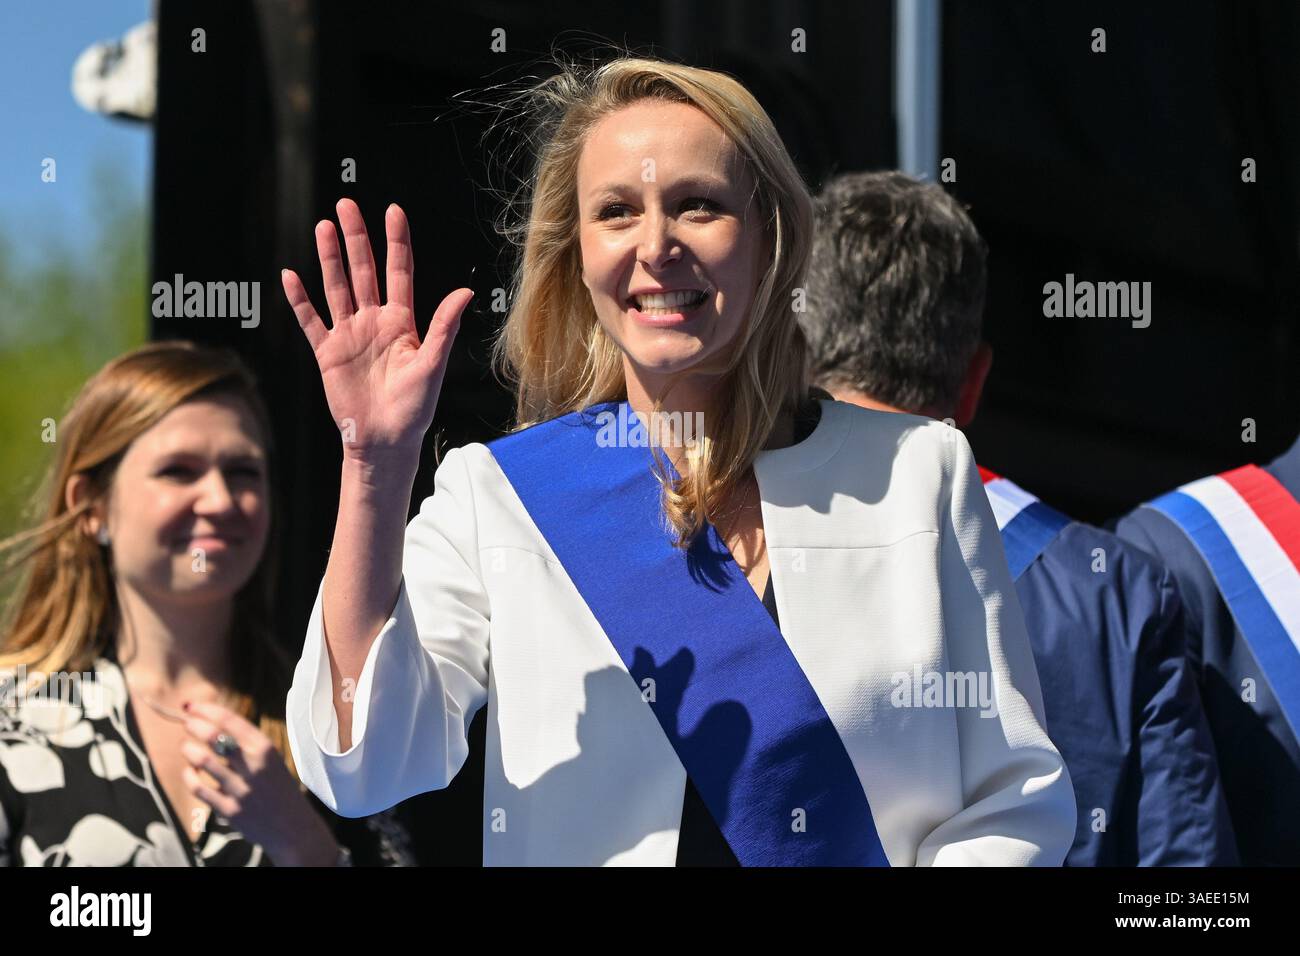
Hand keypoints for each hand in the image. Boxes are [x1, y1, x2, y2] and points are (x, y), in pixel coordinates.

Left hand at [180, 700, 339, 865]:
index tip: (191, 705)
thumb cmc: (278, 787)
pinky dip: (188, 776)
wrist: (292, 826)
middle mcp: (253, 765)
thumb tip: (211, 722)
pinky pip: (198, 788)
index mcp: (265, 748)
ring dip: (188, 749)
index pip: (230, 720)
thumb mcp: (271, 758)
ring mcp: (240, 788)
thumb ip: (246, 743)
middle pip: (213, 736)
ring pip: (201, 760)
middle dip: (193, 725)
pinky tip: (190, 772)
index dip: (205, 709)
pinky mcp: (229, 809)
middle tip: (186, 722)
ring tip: (186, 746)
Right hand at [281, 199, 473, 463]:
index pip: (398, 272)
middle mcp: (374, 322)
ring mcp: (349, 335)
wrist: (386, 440)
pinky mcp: (328, 353)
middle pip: (363, 271)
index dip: (395, 242)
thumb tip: (465, 293)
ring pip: (337, 287)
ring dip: (329, 258)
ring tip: (323, 226)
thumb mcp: (432, 365)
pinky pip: (311, 320)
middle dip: (356, 238)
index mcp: (402, 322)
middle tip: (346, 205)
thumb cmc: (415, 408)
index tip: (392, 211)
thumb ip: (443, 327)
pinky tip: (290, 276)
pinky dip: (300, 300)